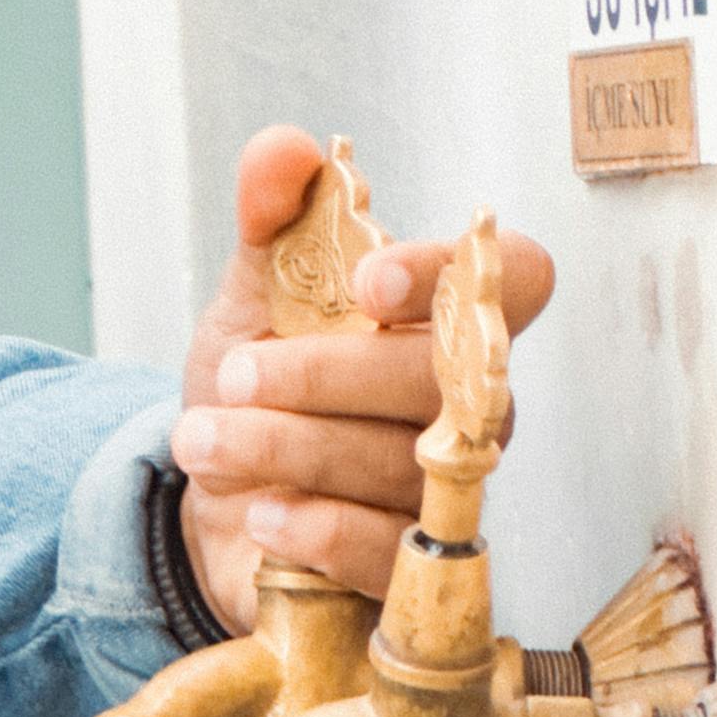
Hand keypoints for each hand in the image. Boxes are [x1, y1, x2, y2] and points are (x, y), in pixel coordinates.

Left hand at [171, 125, 556, 625]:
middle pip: (436, 378)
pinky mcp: (410, 566)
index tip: (366, 280)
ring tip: (203, 438)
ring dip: (285, 447)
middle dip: (322, 374)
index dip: (446, 273)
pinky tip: (261, 515)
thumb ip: (273, 220)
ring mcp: (447, 488)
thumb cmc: (259, 386)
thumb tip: (284, 150)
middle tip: (233, 375)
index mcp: (446, 320)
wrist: (209, 494)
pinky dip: (317, 528)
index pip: (513, 277)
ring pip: (396, 464)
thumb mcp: (254, 296)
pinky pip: (390, 552)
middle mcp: (470, 403)